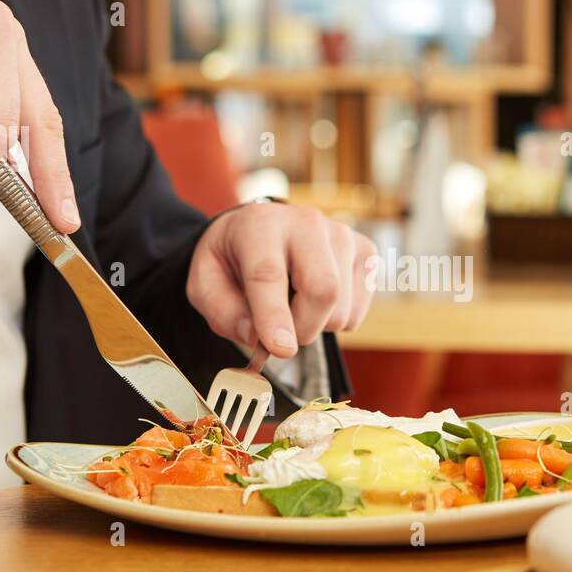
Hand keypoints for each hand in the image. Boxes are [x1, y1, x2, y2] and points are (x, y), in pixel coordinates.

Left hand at [186, 203, 377, 358]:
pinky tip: (315, 301)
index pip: (269, 274)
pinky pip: (357, 311)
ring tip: (293, 307)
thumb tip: (258, 338)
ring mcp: (342, 234)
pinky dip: (335, 321)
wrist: (261, 232)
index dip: (274, 316)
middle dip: (303, 328)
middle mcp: (306, 222)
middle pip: (324, 289)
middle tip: (279, 338)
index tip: (279, 349)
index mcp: (259, 224)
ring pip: (342, 308)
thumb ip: (224, 313)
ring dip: (316, 326)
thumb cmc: (232, 261)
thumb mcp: (205, 285)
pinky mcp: (365, 252)